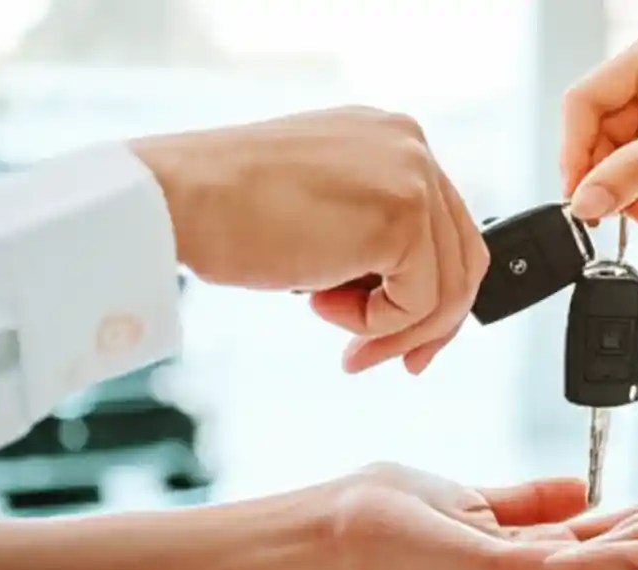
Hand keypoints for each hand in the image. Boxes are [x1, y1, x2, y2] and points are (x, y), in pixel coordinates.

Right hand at [131, 106, 487, 374]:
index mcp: (393, 140)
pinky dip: (375, 325)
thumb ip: (372, 233)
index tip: (402, 340)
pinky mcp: (405, 216)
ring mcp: (414, 178)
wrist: (174, 198)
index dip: (432, 295)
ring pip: (445, 290)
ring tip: (337, 335)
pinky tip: (319, 304)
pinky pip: (419, 302)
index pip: (448, 229)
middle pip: (463, 260)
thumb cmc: (226, 209)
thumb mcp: (320, 211)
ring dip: (391, 331)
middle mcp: (413, 148)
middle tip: (385, 360)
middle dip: (427, 325)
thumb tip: (411, 293)